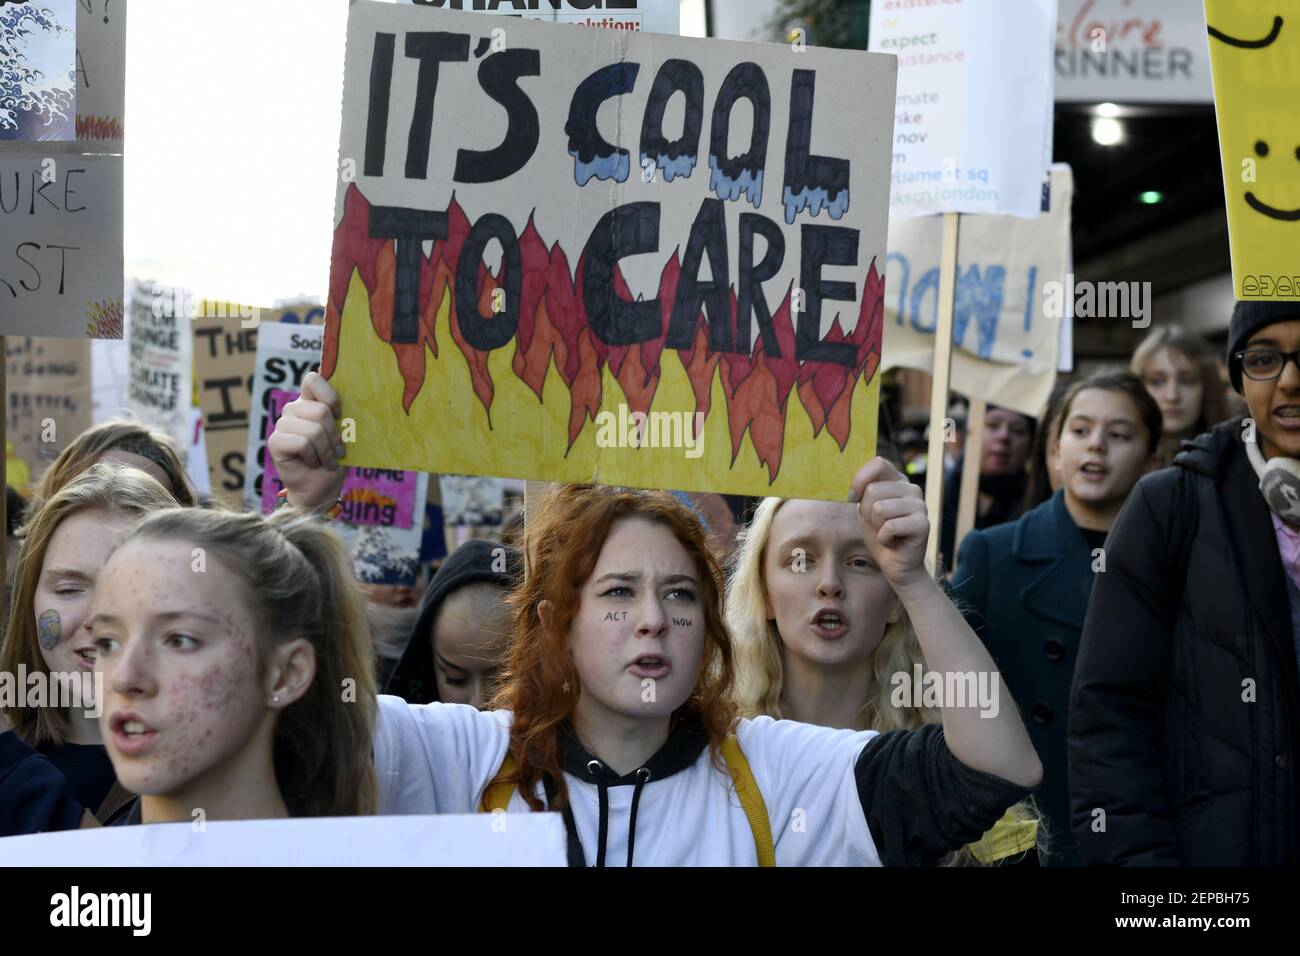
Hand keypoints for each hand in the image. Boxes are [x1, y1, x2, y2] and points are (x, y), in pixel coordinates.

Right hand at [267, 371, 348, 510]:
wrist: (323, 487)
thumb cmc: (335, 458)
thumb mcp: (345, 433)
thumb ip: (342, 414)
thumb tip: (349, 399)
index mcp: (309, 402)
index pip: (313, 379)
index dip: (330, 395)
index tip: (340, 414)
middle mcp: (293, 409)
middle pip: (320, 411)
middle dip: (335, 436)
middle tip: (337, 451)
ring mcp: (282, 424)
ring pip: (313, 430)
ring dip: (326, 450)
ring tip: (326, 460)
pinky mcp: (275, 442)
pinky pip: (302, 443)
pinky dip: (313, 457)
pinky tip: (311, 463)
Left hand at [849, 457, 928, 589]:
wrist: (897, 564)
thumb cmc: (880, 534)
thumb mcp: (866, 509)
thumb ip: (862, 491)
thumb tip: (851, 482)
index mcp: (898, 481)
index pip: (878, 463)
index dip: (860, 479)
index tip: (853, 497)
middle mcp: (912, 489)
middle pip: (873, 490)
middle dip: (866, 512)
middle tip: (878, 524)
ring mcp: (920, 505)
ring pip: (879, 508)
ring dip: (876, 527)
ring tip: (886, 533)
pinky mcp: (923, 524)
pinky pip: (889, 527)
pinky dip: (884, 539)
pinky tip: (893, 542)